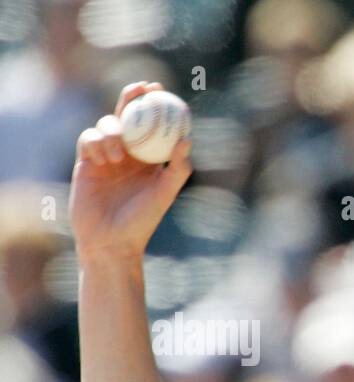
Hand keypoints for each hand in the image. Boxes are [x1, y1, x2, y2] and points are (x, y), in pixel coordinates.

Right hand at [69, 82, 192, 262]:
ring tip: (118, 157)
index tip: (162, 90)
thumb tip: (186, 140)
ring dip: (112, 133)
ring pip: (105, 125)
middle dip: (132, 97)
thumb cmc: (142, 221)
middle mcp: (128, 155)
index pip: (152, 126)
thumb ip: (177, 169)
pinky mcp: (85, 162)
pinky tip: (103, 160)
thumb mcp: (164, 193)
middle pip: (127, 116)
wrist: (110, 240)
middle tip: (141, 87)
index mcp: (149, 160)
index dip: (155, 106)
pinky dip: (95, 142)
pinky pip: (87, 138)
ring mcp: (105, 157)